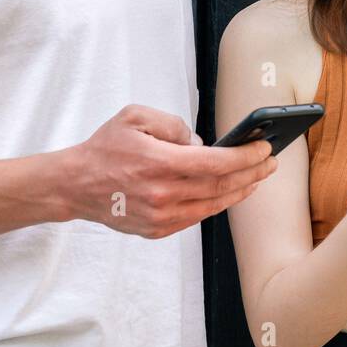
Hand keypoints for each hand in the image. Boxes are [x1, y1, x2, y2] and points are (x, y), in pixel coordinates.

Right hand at [63, 104, 276, 238]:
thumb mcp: (135, 117)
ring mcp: (161, 217)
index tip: (264, 148)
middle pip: (221, 185)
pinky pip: (197, 217)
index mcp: (160, 163)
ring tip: (258, 178)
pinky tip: (230, 192)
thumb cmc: (106, 147)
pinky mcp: (157, 230)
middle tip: (270, 162)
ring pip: (213, 205)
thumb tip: (201, 143)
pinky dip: (218, 204)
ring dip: (241, 191)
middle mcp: (163, 194)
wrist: (75, 185)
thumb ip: (173, 125)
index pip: (217, 163)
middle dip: (252, 173)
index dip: (246, 157)